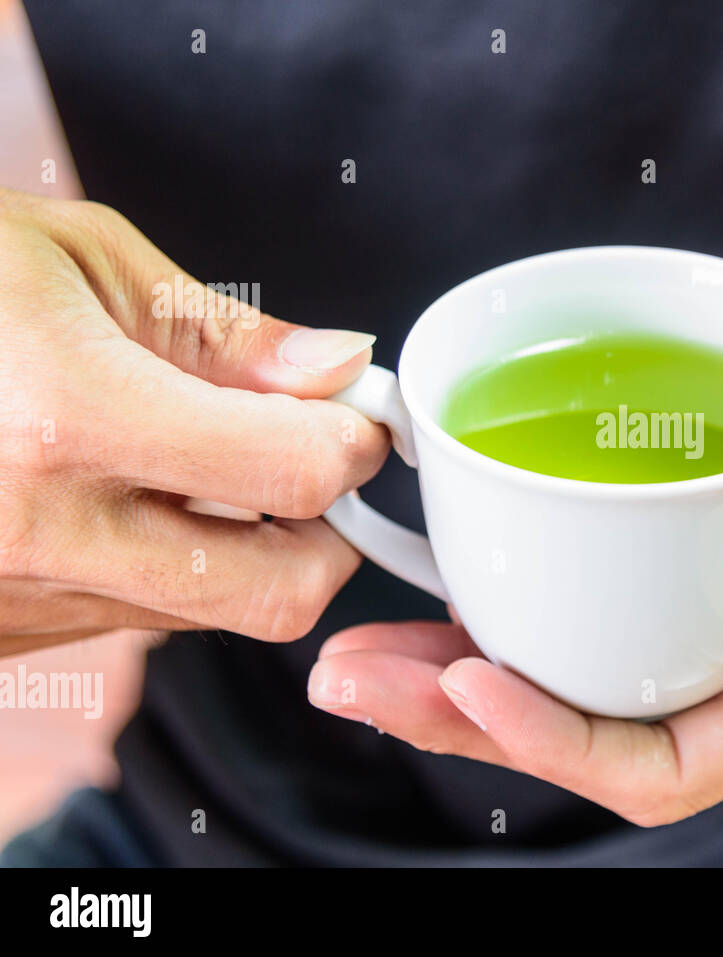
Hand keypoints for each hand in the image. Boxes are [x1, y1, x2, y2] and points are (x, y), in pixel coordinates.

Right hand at [0, 189, 388, 654]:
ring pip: (208, 615)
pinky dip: (160, 569)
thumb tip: (337, 371)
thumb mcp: (78, 260)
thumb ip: (225, 334)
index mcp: (63, 420)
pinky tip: (114, 497)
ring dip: (242, 553)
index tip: (354, 416)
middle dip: (325, 536)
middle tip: (307, 466)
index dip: (354, 441)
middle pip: (278, 594)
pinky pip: (129, 619)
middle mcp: (36, 533)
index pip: (296, 475)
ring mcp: (11, 599)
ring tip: (192, 465)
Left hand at [307, 437, 722, 825]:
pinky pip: (607, 593)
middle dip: (458, 710)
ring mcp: (722, 627)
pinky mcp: (714, 564)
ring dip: (463, 655)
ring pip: (574, 664)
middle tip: (349, 670)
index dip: (552, 740)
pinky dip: (531, 587)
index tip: (467, 682)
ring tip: (362, 636)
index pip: (653, 764)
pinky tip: (466, 565)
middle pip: (578, 723)